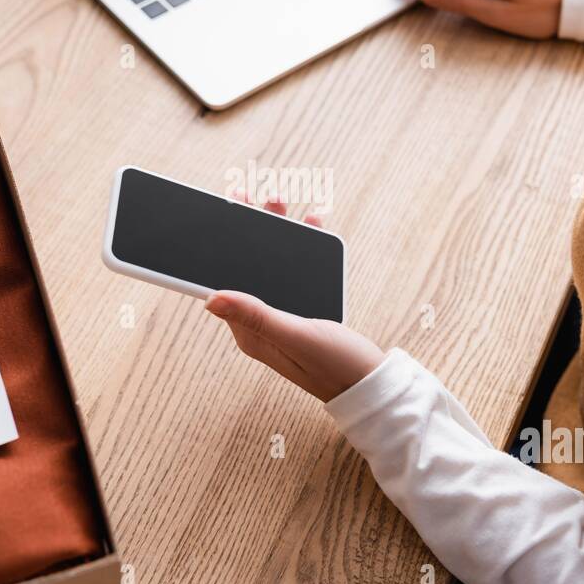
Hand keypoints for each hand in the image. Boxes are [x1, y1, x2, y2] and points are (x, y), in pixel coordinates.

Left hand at [205, 199, 384, 401]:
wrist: (373, 386)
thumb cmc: (336, 367)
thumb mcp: (295, 335)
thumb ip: (257, 316)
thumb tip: (210, 297)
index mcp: (250, 332)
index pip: (223, 285)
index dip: (218, 249)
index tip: (221, 213)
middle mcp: (261, 323)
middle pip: (246, 270)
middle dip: (249, 232)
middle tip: (250, 197)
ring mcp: (283, 316)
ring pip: (272, 267)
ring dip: (276, 234)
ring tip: (279, 202)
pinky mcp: (304, 311)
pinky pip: (295, 273)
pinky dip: (302, 248)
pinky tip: (310, 225)